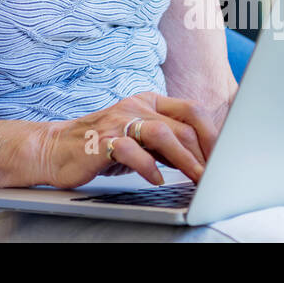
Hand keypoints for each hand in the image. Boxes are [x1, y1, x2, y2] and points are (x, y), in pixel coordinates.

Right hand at [36, 92, 218, 190]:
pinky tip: (157, 180)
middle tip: (219, 175)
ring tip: (199, 179)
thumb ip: (167, 143)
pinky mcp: (102, 141)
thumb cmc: (102, 146)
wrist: (55, 149)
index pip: (191, 111)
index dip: (213, 135)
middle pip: (182, 124)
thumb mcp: (140, 140)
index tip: (229, 158)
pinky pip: (131, 150)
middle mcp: (135, 106)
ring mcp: (118, 121)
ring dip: (185, 159)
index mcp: (148, 102)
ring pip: (162, 134)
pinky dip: (148, 166)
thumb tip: (204, 160)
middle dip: (205, 152)